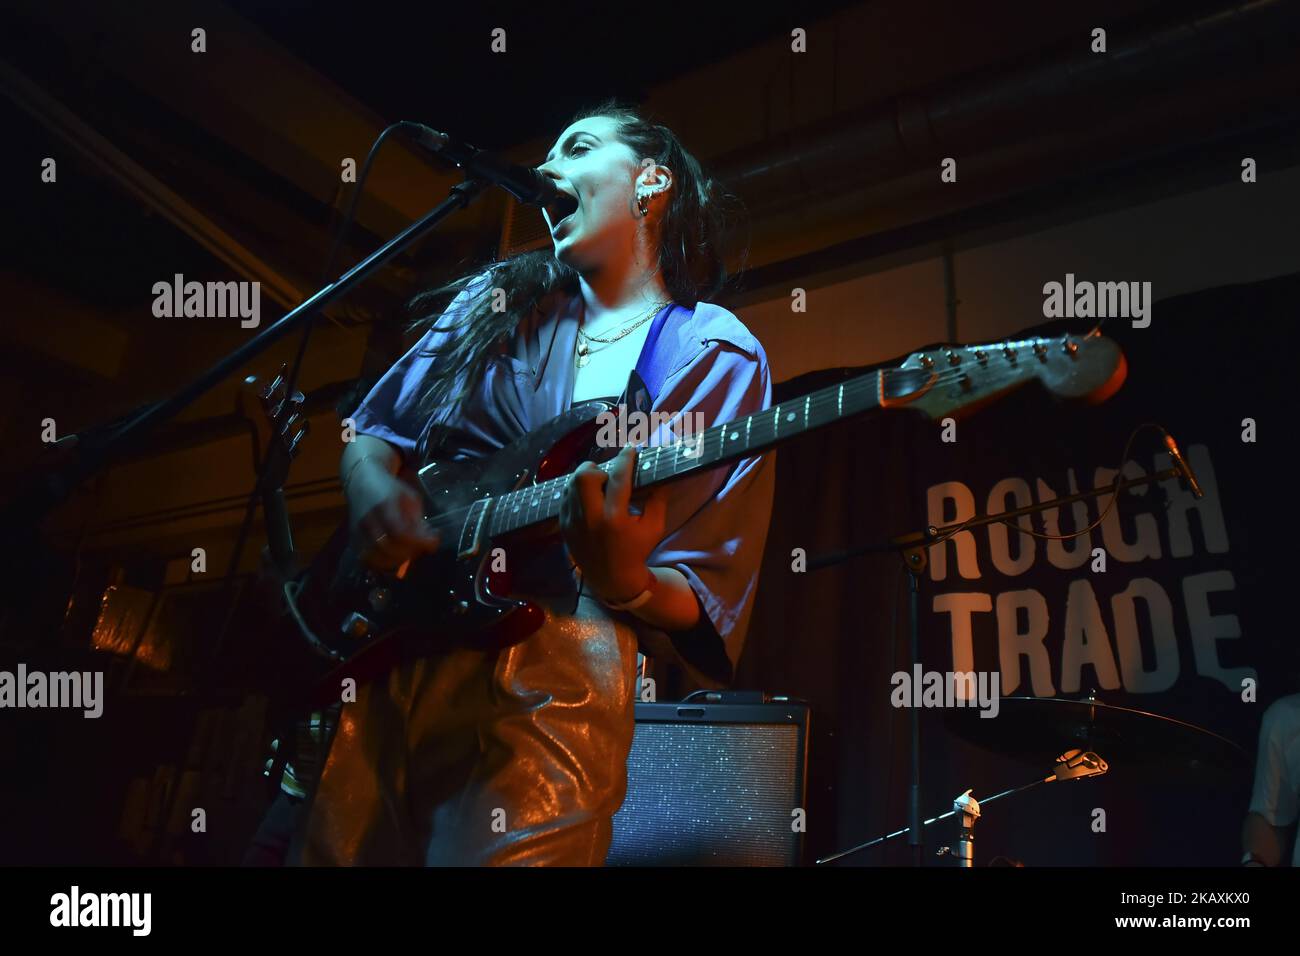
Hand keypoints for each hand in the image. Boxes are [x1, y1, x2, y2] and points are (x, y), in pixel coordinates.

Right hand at [346, 465, 439, 569]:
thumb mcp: (410, 497)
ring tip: (408, 551)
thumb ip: (418, 520)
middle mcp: (367, 521)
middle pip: (388, 548)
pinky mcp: (353, 540)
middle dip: (409, 552)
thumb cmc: (389, 488)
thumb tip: (430, 542)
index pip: (400, 533)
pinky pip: (368, 560)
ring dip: (397, 560)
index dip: (418, 542)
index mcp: (383, 506)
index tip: (433, 543)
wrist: (362, 481)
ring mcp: (357, 532)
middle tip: (420, 547)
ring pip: (376, 558)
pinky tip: (395, 557)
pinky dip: (383, 563)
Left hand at [560, 445, 668, 600]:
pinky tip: (588, 497)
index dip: (625, 459)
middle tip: (607, 474)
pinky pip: (565, 497)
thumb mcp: (654, 527)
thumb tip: (660, 473)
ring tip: (598, 484)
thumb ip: (658, 499)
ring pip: (571, 484)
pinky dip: (576, 491)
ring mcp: (573, 523)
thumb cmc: (637, 550)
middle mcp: (591, 519)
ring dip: (585, 478)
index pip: (618, 479)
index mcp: (615, 519)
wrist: (612, 579)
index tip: (630, 450)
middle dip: (597, 468)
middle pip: (585, 477)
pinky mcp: (564, 526)